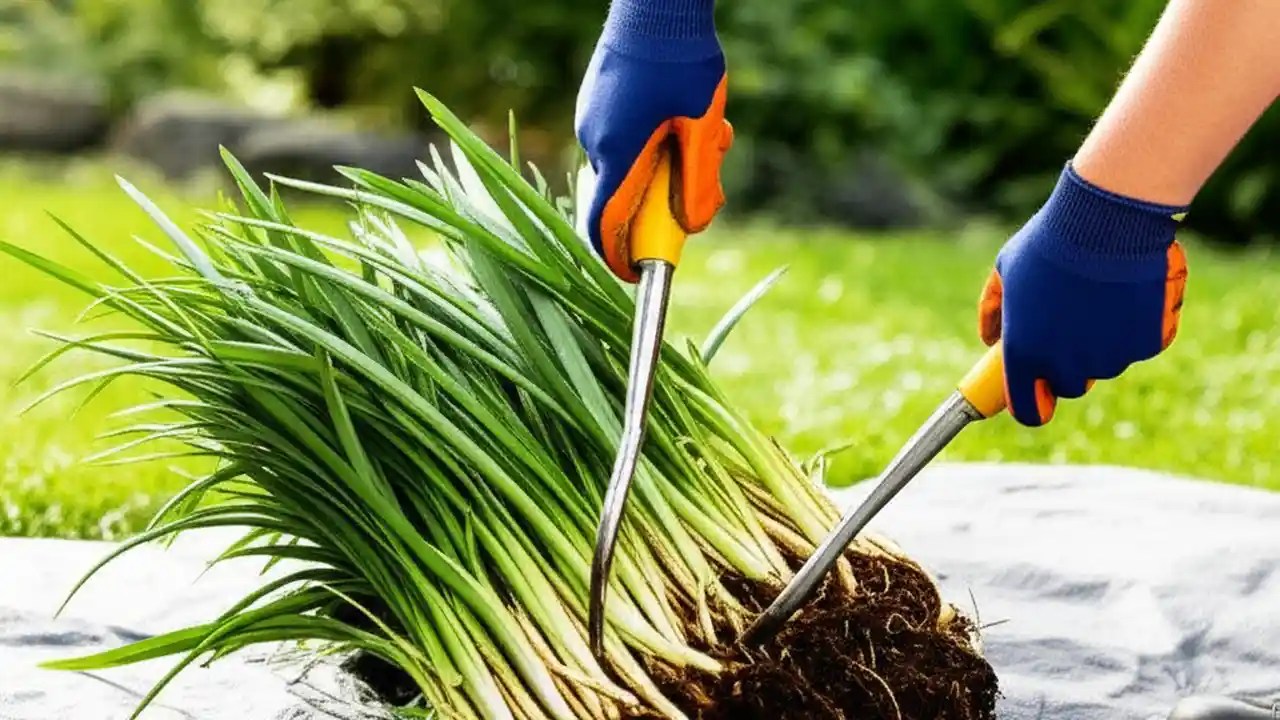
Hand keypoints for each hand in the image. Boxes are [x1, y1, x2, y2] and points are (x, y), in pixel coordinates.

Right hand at [574, 0, 732, 281]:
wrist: (659, 3)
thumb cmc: (684, 62)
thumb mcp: (702, 127)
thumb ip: (698, 182)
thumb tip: (694, 226)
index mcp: (617, 153)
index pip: (604, 225)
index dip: (619, 257)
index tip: (639, 274)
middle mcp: (594, 139)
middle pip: (626, 194)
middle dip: (667, 198)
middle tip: (707, 179)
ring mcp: (591, 117)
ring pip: (631, 163)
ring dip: (669, 163)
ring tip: (709, 131)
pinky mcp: (597, 100)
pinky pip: (625, 136)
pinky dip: (655, 140)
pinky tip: (686, 112)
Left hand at [978, 165, 1188, 425]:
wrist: (1106, 219)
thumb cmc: (1049, 241)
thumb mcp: (1006, 270)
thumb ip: (994, 310)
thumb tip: (989, 339)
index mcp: (1025, 353)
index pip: (1027, 409)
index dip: (1031, 402)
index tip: (1036, 393)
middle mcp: (1067, 365)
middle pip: (1070, 386)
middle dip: (1068, 365)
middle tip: (1069, 326)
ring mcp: (1110, 357)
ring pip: (1106, 363)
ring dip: (1101, 342)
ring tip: (1097, 294)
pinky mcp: (1148, 344)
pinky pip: (1137, 343)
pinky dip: (1134, 325)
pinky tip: (1127, 290)